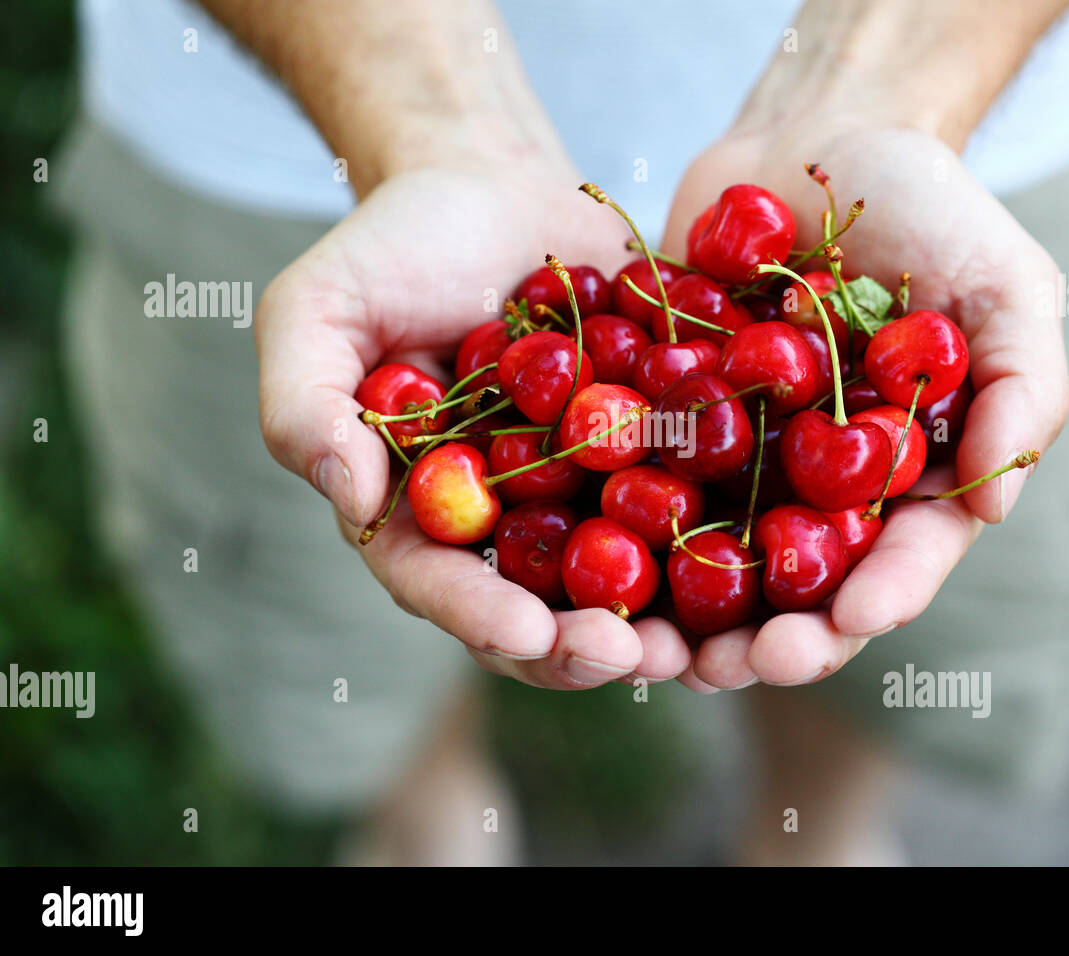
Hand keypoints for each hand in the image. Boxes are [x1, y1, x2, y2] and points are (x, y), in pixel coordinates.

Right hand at [255, 164, 693, 688]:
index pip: (442, 586)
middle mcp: (505, 520)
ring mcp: (583, 493)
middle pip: (541, 610)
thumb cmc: (393, 247)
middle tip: (631, 656)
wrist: (494, 187)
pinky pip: (686, 504)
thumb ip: (306, 402)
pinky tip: (762, 556)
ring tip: (703, 645)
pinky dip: (720, 538)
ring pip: (622, 580)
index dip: (482, 619)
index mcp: (419, 509)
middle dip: (583, 645)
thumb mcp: (317, 310)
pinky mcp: (649, 451)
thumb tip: (351, 498)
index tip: (528, 636)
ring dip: (663, 622)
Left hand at [661, 121, 1068, 688]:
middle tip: (740, 666)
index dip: (883, 595)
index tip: (852, 621)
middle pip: (806, 583)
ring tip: (659, 653)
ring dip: (689, 616)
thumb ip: (1022, 386)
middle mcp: (827, 484)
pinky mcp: (676, 423)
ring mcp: (747, 459)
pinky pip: (646, 483)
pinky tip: (585, 564)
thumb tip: (993, 508)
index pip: (906, 555)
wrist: (815, 137)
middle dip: (778, 634)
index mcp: (912, 472)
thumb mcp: (1006, 284)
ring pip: (718, 559)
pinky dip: (619, 527)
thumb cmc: (931, 207)